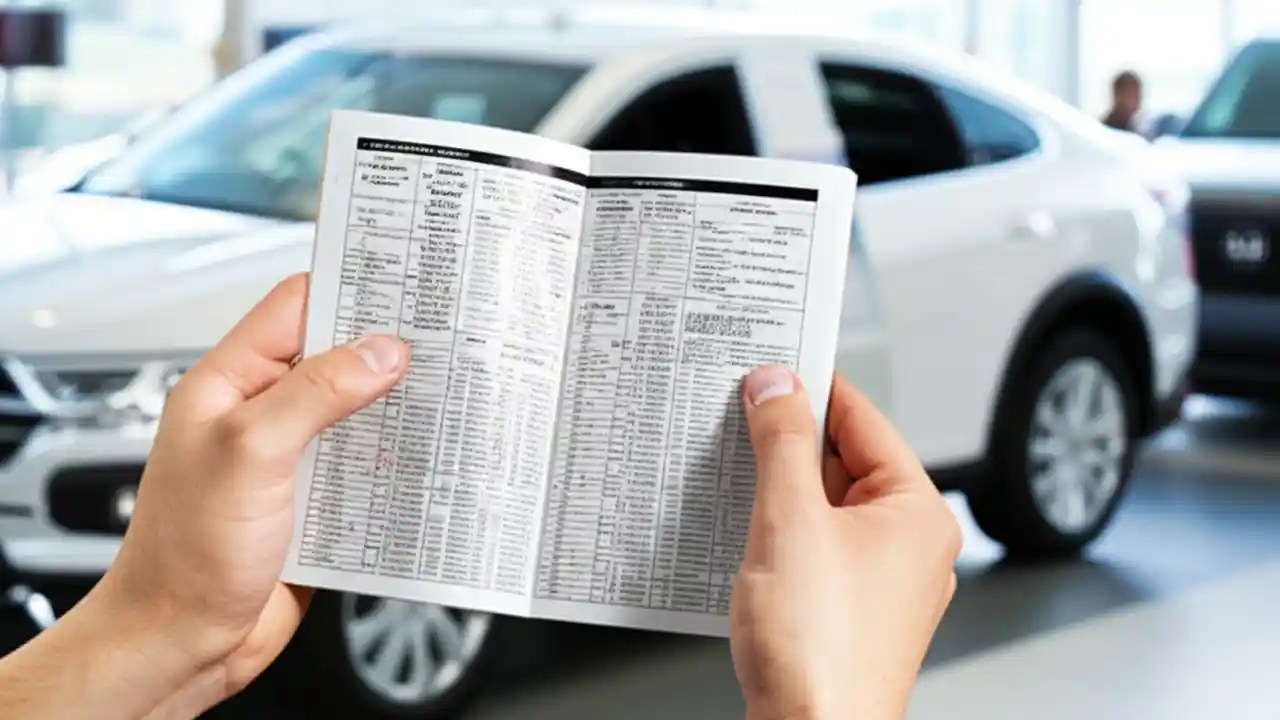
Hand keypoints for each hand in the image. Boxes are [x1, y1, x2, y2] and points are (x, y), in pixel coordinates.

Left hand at [98, 274, 408, 711]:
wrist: (182, 641)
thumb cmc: (186, 553)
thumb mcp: (251, 453)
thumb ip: (318, 393)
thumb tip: (381, 351)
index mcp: (228, 384)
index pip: (294, 308)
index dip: (348, 286)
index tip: (403, 281)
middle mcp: (259, 415)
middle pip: (334, 357)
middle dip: (385, 348)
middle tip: (442, 337)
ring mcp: (288, 459)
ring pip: (355, 412)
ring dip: (395, 407)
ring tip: (445, 392)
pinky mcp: (313, 502)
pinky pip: (362, 467)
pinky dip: (393, 461)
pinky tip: (423, 460)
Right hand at [730, 367, 961, 719]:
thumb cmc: (819, 652)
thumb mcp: (789, 521)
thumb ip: (781, 443)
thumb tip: (776, 386)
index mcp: (918, 514)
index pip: (864, 421)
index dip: (813, 388)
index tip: (772, 366)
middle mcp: (911, 547)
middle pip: (845, 463)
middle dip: (789, 442)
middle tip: (738, 416)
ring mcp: (882, 583)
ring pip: (826, 508)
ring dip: (780, 489)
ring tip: (733, 473)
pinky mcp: (850, 611)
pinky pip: (815, 548)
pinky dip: (781, 531)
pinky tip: (742, 529)